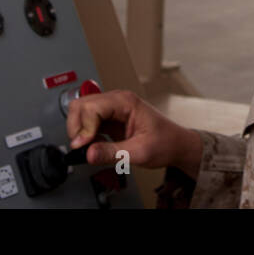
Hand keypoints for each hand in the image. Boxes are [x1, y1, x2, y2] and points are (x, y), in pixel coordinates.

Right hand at [66, 90, 202, 177]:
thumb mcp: (140, 152)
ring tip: (87, 147)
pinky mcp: (110, 119)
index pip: (92, 107)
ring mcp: (112, 109)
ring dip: (79, 130)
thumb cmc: (166, 143)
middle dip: (77, 127)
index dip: (84, 127)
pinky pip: (88, 121)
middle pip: (82, 105)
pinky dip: (84, 134)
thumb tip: (89, 153)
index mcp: (126, 102)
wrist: (176, 145)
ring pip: (81, 111)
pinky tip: (91, 145)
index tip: (83, 145)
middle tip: (81, 147)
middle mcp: (117, 101)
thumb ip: (113, 153)